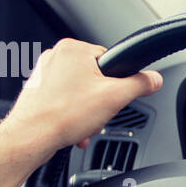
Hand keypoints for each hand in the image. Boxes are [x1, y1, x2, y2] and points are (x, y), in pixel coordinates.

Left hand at [0, 38, 161, 186]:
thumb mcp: (114, 98)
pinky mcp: (38, 91)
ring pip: (81, 93)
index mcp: (73, 49)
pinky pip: (65, 102)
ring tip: (82, 124)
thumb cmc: (62, 115)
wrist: (30, 137)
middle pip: (96, 79)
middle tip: (96, 114)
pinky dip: (73, 116)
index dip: (117, 83)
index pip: (110, 61)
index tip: (112, 98)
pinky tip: (72, 129)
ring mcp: (44, 74)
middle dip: (100, 102)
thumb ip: (139, 85)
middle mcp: (56, 57)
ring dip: (87, 113)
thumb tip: (154, 79)